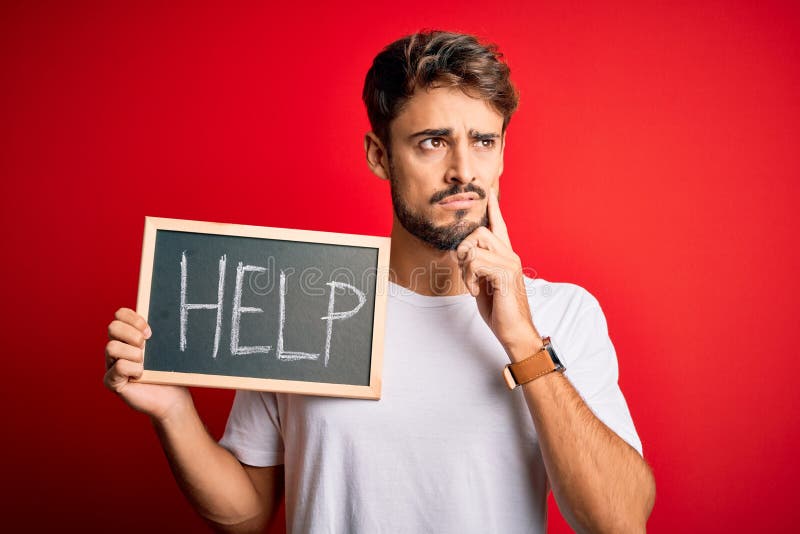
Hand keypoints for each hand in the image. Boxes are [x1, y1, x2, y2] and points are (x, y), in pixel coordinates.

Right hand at [104, 307, 191, 422]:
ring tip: (144, 364)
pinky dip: (134, 370)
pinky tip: (141, 376)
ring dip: (134, 354)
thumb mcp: (165, 347)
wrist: (173, 397)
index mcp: (128, 336)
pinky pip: (118, 367)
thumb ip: (159, 329)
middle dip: (133, 334)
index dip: (134, 318)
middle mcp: (117, 348)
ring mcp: (111, 365)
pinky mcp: (112, 382)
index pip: (120, 314)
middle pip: (113, 327)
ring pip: (111, 347)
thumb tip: (167, 306)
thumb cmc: (169, 371)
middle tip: (147, 346)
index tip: (151, 331)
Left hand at [456, 188, 541, 357]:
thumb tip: (462, 252)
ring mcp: (509, 263)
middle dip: (464, 251)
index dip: (493, 208)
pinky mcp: (505, 274)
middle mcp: (510, 255)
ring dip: (466, 267)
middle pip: (479, 232)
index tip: (489, 191)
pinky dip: (469, 278)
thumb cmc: (499, 310)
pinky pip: (475, 262)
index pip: (499, 225)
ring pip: (474, 246)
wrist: (514, 332)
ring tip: (474, 284)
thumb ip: (477, 265)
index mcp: (506, 256)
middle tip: (468, 274)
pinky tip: (477, 291)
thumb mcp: (484, 283)